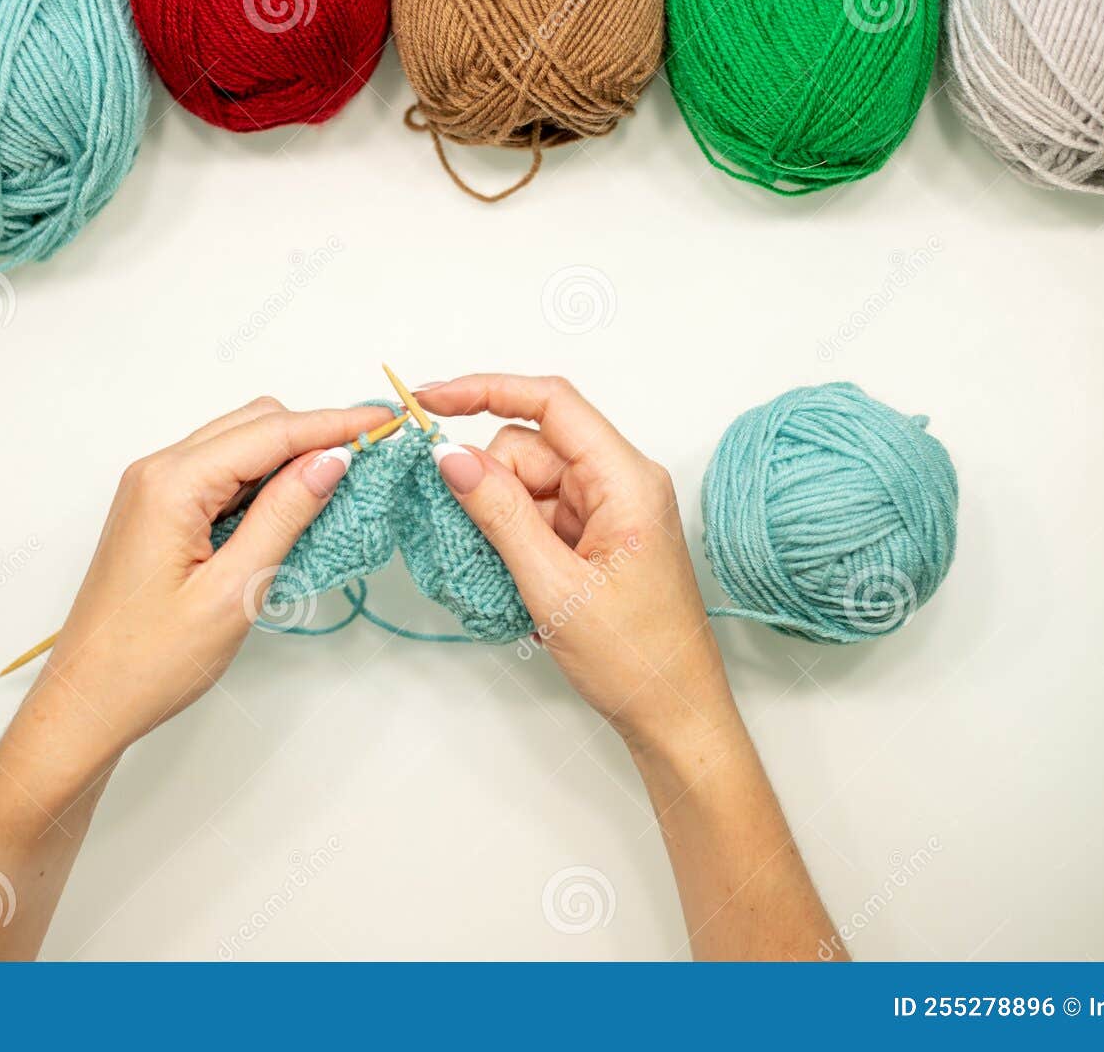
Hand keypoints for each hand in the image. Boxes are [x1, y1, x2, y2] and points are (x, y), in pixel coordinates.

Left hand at [11, 397, 394, 785]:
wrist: (89, 700)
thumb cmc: (149, 661)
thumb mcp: (233, 591)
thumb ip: (283, 517)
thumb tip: (330, 461)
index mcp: (171, 485)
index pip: (270, 432)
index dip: (333, 424)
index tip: (384, 420)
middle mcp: (157, 473)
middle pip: (253, 424)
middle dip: (314, 432)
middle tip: (372, 455)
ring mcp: (154, 491)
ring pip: (238, 446)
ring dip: (290, 456)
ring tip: (342, 483)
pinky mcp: (158, 512)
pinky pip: (221, 475)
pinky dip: (262, 482)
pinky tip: (293, 507)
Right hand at [416, 375, 728, 751]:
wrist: (672, 714)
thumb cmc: (636, 657)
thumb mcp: (554, 584)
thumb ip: (499, 514)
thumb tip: (451, 457)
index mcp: (626, 480)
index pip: (551, 402)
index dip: (486, 390)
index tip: (431, 402)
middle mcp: (620, 483)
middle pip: (530, 446)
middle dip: (489, 483)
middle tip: (474, 540)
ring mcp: (608, 510)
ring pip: (526, 484)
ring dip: (499, 519)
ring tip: (507, 578)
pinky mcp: (595, 537)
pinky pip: (537, 515)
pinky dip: (513, 539)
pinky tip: (515, 583)